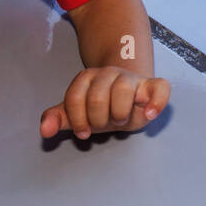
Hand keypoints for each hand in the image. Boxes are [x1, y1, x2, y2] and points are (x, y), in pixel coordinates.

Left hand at [39, 67, 168, 139]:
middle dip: (98, 119)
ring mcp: (132, 78)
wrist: (129, 97)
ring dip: (119, 112)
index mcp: (87, 78)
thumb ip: (58, 119)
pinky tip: (149, 114)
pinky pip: (160, 88)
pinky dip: (156, 102)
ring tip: (121, 119)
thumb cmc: (102, 107)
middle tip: (105, 123)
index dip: (77, 119)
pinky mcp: (153, 85)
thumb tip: (45, 131)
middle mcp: (109, 73)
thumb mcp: (78, 113)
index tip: (84, 131)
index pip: (74, 98)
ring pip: (123, 89)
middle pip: (97, 97)